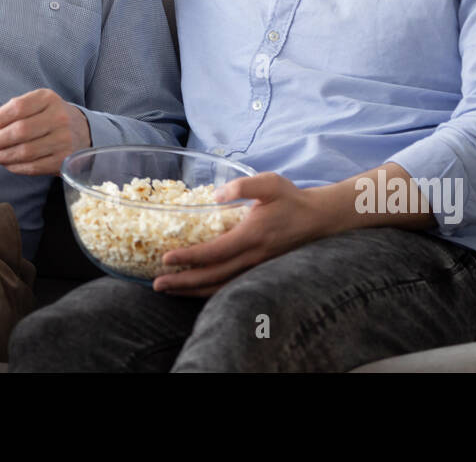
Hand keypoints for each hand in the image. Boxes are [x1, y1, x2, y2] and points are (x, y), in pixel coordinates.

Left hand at [0, 88, 91, 174]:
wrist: (82, 130)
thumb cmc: (50, 116)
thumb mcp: (36, 104)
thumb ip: (12, 111)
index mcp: (48, 99)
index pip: (17, 108)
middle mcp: (59, 117)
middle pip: (20, 131)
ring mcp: (63, 140)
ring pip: (25, 151)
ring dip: (2, 156)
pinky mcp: (64, 160)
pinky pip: (33, 166)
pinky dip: (15, 167)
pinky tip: (6, 164)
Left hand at [151, 173, 322, 296]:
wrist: (318, 220)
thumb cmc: (291, 199)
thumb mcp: (270, 183)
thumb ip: (243, 186)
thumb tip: (216, 195)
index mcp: (252, 236)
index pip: (215, 252)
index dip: (189, 257)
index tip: (167, 258)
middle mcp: (253, 257)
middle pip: (212, 277)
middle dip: (183, 282)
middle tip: (157, 284)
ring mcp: (256, 269)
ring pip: (220, 288)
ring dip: (192, 291)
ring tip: (169, 290)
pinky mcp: (258, 272)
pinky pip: (229, 287)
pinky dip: (208, 292)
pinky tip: (193, 289)